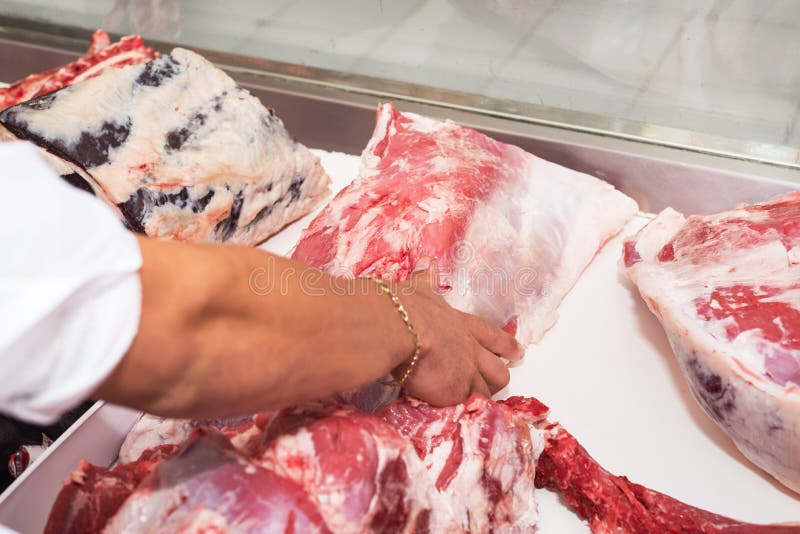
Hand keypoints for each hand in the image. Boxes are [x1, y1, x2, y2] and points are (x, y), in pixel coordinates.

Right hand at [395, 263, 523, 405]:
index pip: (491, 336)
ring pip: (487, 390)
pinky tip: (462, 415)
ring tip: (478, 402)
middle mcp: (469, 349)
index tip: (519, 352)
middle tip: (498, 381)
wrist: (400, 327)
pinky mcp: (456, 392)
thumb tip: (427, 262)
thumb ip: (424, 280)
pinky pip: (468, 406)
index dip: (506, 345)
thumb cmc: (406, 307)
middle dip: (499, 376)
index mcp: (461, 325)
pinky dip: (466, 410)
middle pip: (498, 369)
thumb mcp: (419, 290)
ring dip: (483, 396)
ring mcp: (466, 372)